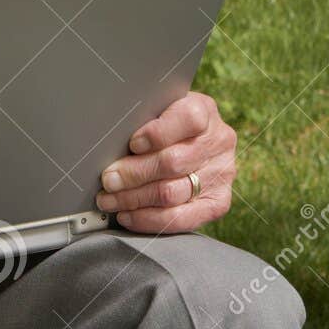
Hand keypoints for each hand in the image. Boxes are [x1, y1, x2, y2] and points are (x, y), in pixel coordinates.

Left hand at [96, 91, 234, 233]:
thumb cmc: (163, 125)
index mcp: (203, 110)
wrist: (190, 143)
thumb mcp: (156, 110)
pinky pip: (182, 218)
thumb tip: (111, 139)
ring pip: (172, 192)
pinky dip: (149, 219)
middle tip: (108, 179)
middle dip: (134, 173)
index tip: (132, 144)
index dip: (158, 134)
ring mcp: (221, 174)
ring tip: (109, 199)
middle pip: (173, 162)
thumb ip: (142, 119)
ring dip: (134, 199)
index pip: (187, 120)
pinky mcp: (218, 202)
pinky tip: (128, 215)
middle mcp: (218, 142)